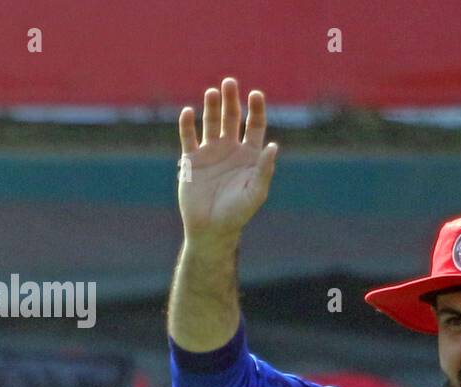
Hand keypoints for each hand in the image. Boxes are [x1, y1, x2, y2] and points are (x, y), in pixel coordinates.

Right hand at [177, 77, 278, 243]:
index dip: (256, 109)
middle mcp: (230, 149)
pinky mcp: (191, 159)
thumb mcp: (255, 192)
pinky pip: (188, 137)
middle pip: (231, 117)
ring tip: (212, 92)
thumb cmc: (238, 213)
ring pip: (210, 122)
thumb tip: (274, 146)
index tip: (256, 94)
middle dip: (231, 100)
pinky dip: (187, 124)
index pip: (254, 125)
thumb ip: (264, 169)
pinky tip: (188, 112)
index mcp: (249, 155)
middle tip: (230, 82)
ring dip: (211, 107)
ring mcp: (210, 152)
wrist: (211, 229)